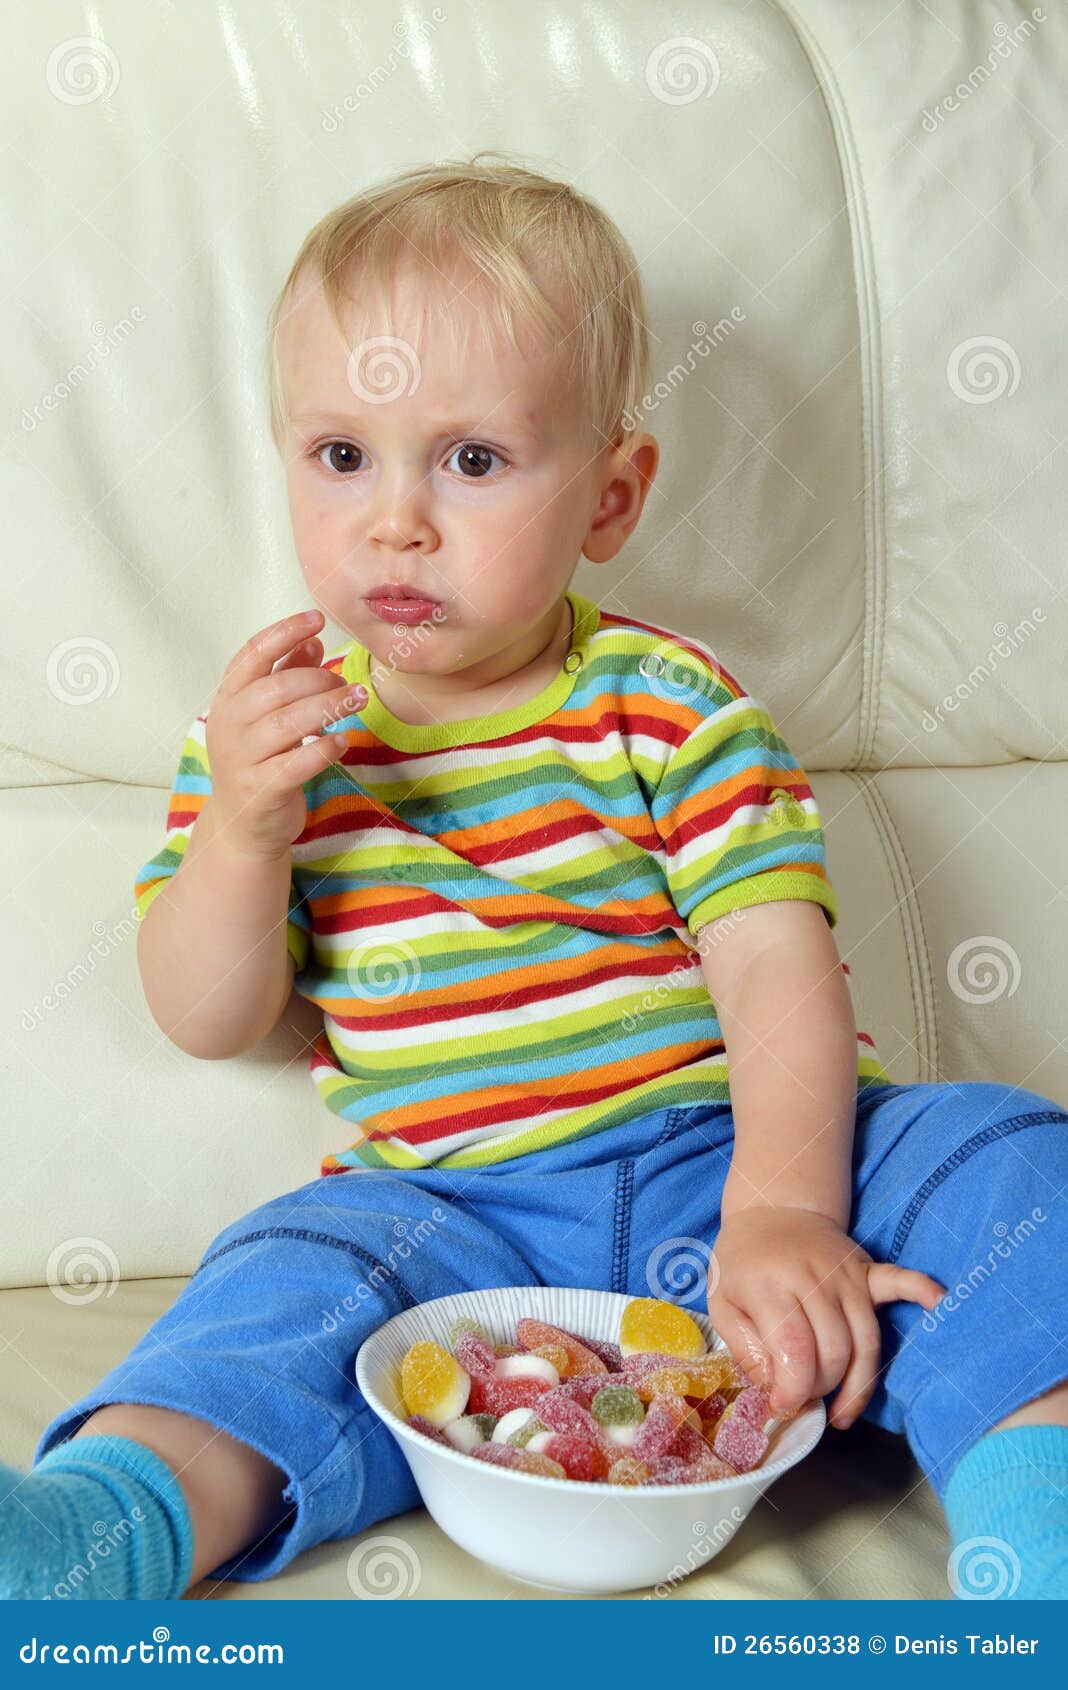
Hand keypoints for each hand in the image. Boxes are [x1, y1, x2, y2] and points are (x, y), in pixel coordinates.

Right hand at [204, 609, 365, 860]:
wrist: (241, 826)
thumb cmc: (258, 762)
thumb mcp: (267, 717)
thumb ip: (286, 677)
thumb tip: (313, 641)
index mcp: (228, 699)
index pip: (252, 655)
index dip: (284, 633)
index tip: (317, 619)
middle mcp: (229, 726)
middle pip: (275, 689)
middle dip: (317, 680)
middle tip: (347, 684)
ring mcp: (241, 759)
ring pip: (286, 724)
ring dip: (328, 708)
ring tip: (358, 700)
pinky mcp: (260, 790)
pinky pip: (295, 765)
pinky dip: (322, 750)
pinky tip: (344, 741)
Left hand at [706, 1205, 946, 1429]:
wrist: (771, 1209)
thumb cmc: (743, 1263)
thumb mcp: (722, 1304)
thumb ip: (744, 1349)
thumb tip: (776, 1388)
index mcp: (771, 1286)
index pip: (795, 1349)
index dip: (793, 1389)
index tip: (783, 1405)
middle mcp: (813, 1278)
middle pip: (834, 1352)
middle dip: (821, 1389)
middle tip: (802, 1399)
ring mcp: (845, 1274)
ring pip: (865, 1341)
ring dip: (857, 1385)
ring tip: (841, 1412)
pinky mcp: (866, 1270)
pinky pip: (899, 1281)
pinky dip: (921, 1290)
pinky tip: (939, 1304)